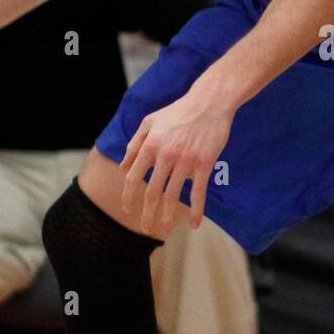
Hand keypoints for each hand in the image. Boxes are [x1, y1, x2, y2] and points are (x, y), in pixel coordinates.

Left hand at [120, 91, 233, 235]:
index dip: (129, 197)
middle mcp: (165, 155)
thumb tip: (124, 167)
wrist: (209, 102)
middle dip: (147, 214)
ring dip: (168, 217)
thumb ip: (135, 143)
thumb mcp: (150, 122)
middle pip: (153, 192)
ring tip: (165, 231)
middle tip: (145, 228)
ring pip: (174, 196)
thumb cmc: (179, 111)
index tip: (127, 210)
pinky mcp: (204, 164)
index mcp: (150, 145)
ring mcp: (186, 161)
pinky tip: (196, 224)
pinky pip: (199, 192)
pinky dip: (197, 210)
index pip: (134, 177)